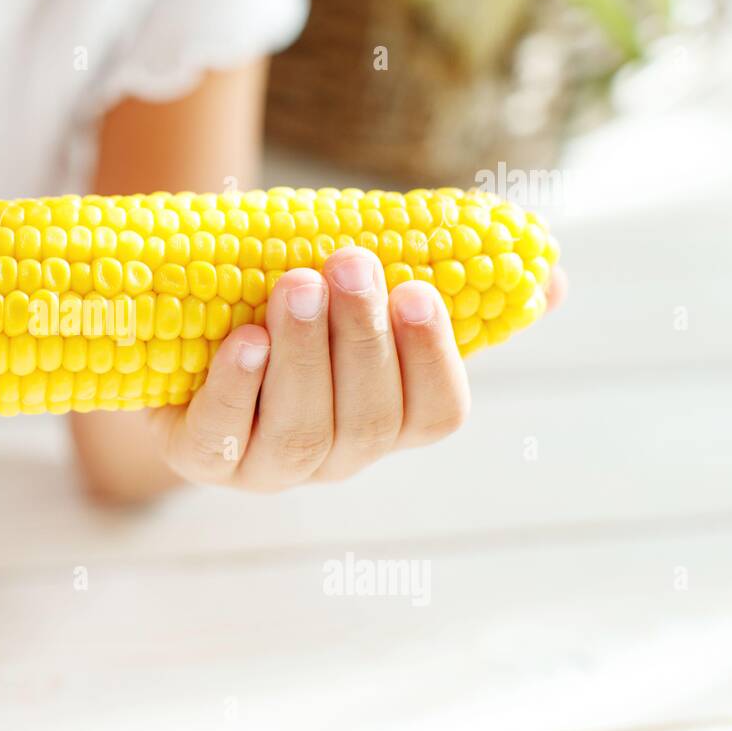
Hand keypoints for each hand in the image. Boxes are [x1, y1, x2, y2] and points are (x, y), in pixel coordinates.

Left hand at [146, 246, 567, 491]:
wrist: (181, 333)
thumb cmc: (290, 309)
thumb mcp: (362, 294)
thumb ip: (447, 286)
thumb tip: (550, 281)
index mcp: (388, 421)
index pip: (436, 415)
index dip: (432, 359)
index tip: (417, 290)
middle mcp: (335, 456)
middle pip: (367, 419)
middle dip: (363, 340)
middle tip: (350, 263)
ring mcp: (266, 467)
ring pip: (301, 429)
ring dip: (304, 354)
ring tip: (296, 283)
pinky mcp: (200, 459)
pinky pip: (220, 439)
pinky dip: (235, 389)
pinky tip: (244, 340)